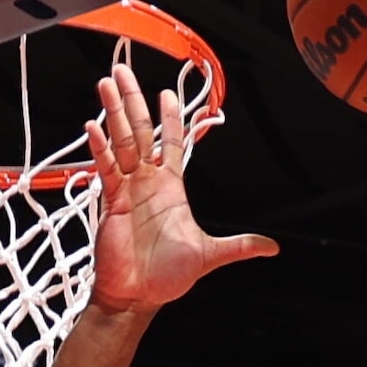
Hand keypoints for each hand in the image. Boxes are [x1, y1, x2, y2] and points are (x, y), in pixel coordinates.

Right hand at [83, 56, 267, 317]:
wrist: (140, 296)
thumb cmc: (168, 276)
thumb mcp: (211, 255)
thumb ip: (239, 246)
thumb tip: (272, 247)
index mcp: (171, 187)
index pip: (171, 142)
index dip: (171, 117)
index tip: (166, 92)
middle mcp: (147, 181)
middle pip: (141, 130)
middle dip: (133, 101)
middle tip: (123, 70)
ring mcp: (128, 189)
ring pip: (121, 141)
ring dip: (114, 113)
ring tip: (106, 83)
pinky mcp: (112, 202)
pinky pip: (106, 170)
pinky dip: (100, 149)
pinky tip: (94, 127)